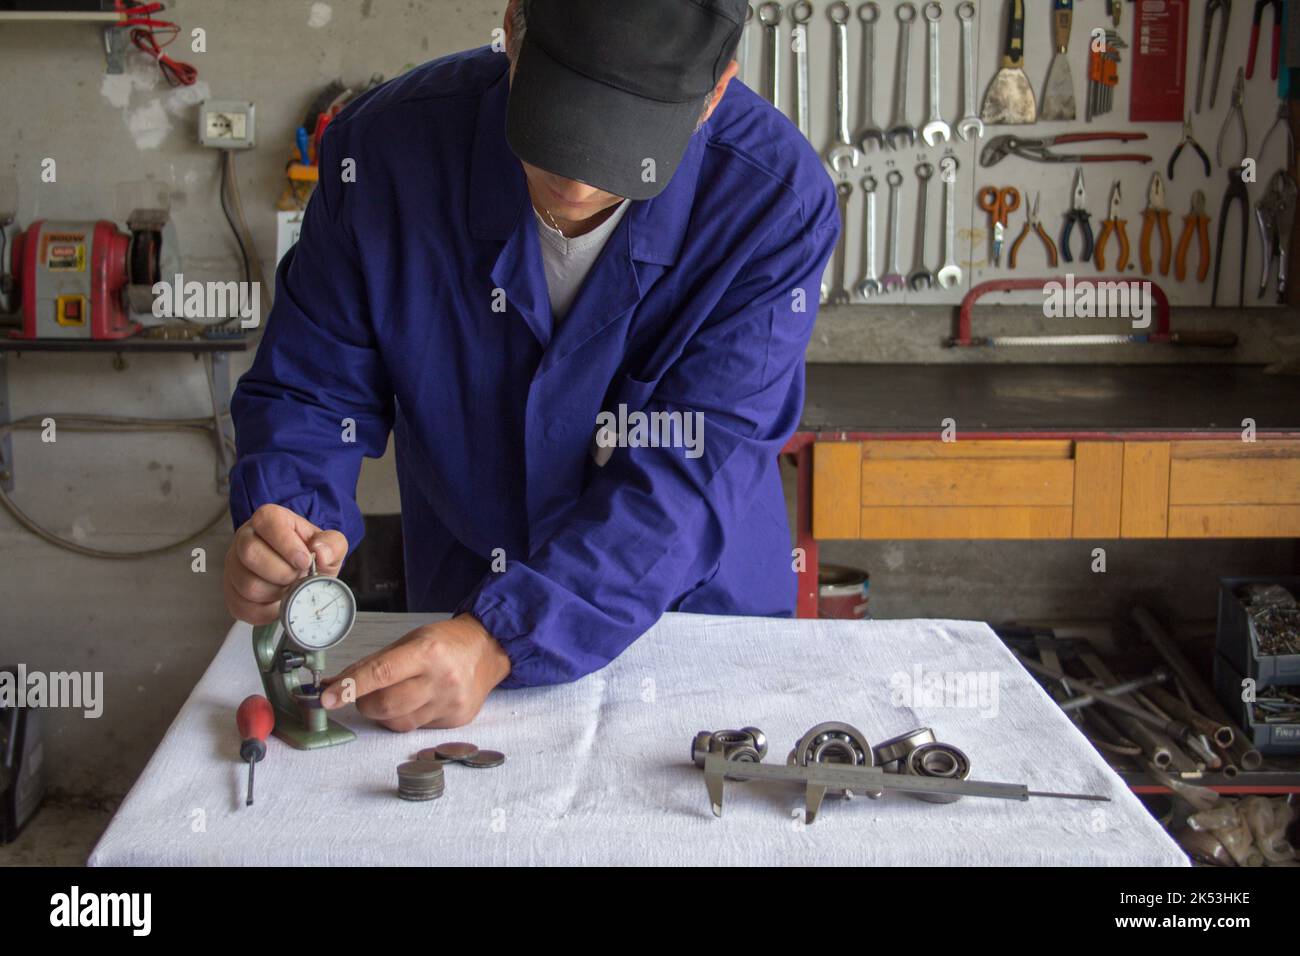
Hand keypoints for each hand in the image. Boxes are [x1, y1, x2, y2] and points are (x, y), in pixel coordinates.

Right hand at [223, 503, 347, 624]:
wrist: (303, 575)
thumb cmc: (312, 555)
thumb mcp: (332, 545)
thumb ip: (333, 544)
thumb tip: (321, 552)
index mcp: (268, 519)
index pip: (267, 523)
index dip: (287, 545)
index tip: (305, 561)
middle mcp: (245, 538)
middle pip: (250, 553)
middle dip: (281, 572)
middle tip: (297, 577)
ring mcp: (234, 565)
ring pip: (246, 584)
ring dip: (275, 593)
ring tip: (290, 589)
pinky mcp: (231, 591)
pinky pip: (242, 606)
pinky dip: (266, 612)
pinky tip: (279, 604)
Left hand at [319, 615, 510, 729]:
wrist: (488, 649)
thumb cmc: (445, 642)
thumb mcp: (409, 641)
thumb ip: (373, 663)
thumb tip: (333, 684)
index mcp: (427, 652)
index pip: (381, 673)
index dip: (350, 687)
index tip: (327, 698)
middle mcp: (441, 679)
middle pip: (386, 705)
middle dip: (364, 703)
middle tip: (365, 694)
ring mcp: (450, 703)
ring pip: (398, 722)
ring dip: (384, 713)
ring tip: (395, 695)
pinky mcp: (455, 720)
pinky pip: (416, 728)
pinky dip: (406, 717)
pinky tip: (417, 702)